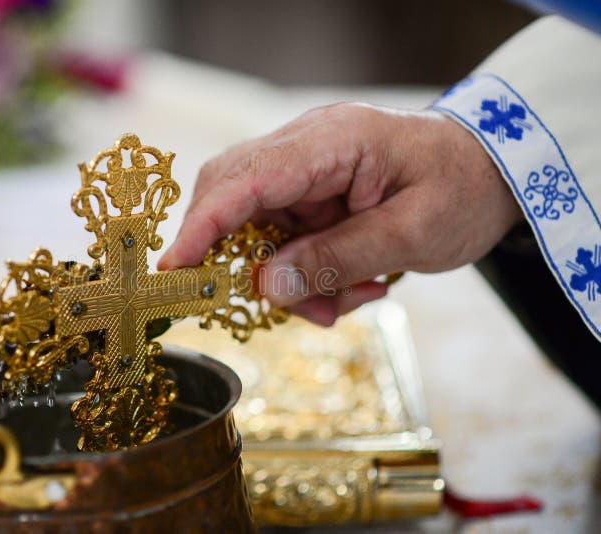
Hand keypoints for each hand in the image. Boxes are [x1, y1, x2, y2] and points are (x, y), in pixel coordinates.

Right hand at [158, 103, 522, 325]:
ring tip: (335, 304)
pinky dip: (304, 274)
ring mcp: (306, 169)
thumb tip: (264, 288)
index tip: (172, 271)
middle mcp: (307, 147)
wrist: (493, 173)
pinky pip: (283, 238)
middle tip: (272, 304)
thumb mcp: (411, 235)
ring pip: (256, 228)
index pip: (246, 179)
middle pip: (233, 197)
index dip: (202, 225)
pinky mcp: (311, 192)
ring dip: (284, 278)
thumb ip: (336, 259)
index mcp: (333, 141)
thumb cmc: (462, 192)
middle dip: (241, 259)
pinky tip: (345, 290)